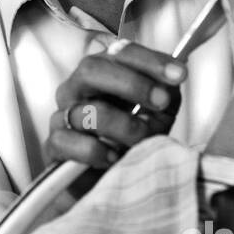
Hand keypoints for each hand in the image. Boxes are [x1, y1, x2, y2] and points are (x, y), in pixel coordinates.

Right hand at [45, 40, 185, 168]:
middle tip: (161, 101)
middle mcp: (78, 88)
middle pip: (91, 69)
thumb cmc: (132, 140)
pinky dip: (97, 150)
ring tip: (141, 142)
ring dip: (123, 126)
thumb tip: (172, 78)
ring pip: (87, 110)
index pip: (120, 52)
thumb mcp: (157, 114)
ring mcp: (62, 114)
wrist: (108, 181)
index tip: (179, 74)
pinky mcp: (54, 144)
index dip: (150, 60)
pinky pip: (69, 141)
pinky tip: (114, 157)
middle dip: (132, 83)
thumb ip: (165, 93)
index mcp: (103, 72)